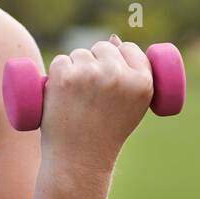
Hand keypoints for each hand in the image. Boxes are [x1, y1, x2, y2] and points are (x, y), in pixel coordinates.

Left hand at [40, 34, 153, 171]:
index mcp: (142, 82)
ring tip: (77, 99)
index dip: (118, 59)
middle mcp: (118, 76)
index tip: (110, 78)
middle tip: (90, 94)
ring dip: (74, 68)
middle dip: (95, 63)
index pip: (129, 49)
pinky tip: (61, 95)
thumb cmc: (105, 133)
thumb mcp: (131, 106)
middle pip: (102, 48)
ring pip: (79, 54)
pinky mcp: (64, 77)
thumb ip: (130, 74)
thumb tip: (113, 37)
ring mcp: (90, 75)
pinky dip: (57, 74)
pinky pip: (59, 61)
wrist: (80, 160)